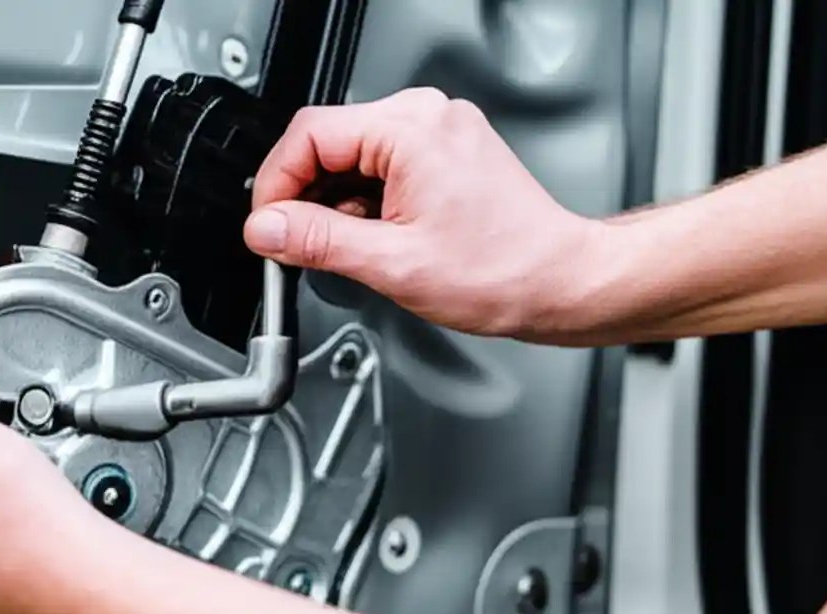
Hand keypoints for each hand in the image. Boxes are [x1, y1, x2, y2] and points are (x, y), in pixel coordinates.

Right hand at [244, 87, 610, 341]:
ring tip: (352, 248)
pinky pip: (378, 166)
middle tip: (295, 245)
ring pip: (350, 157)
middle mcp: (426, 117)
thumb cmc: (503, 271)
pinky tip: (374, 238)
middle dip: (304, 197)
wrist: (560, 282)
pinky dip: (362, 202)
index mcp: (411, 128)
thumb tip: (266, 228)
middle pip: (326, 142)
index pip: (308, 135)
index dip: (275, 185)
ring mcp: (438, 131)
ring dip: (334, 203)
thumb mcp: (392, 263)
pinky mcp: (443, 153)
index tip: (266, 227)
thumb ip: (317, 241)